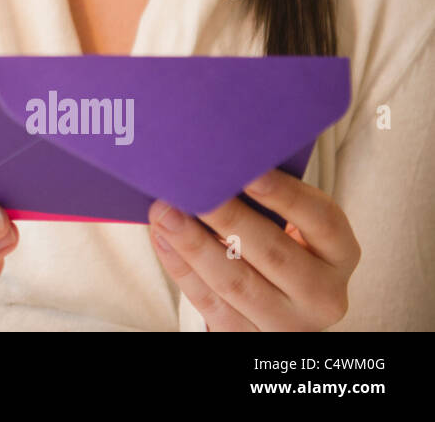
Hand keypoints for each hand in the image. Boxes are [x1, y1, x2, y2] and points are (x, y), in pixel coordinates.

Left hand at [148, 167, 360, 330]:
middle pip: (273, 252)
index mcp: (341, 254)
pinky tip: (162, 240)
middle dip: (227, 217)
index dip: (286, 194)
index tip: (249, 171)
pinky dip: (182, 270)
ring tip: (164, 212)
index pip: (321, 220)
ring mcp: (289, 323)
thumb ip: (267, 197)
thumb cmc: (280, 242)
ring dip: (194, 244)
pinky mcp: (250, 338)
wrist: (282, 302)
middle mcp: (323, 294)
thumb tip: (219, 163)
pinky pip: (211, 305)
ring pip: (236, 283)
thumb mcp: (292, 223)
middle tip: (190, 187)